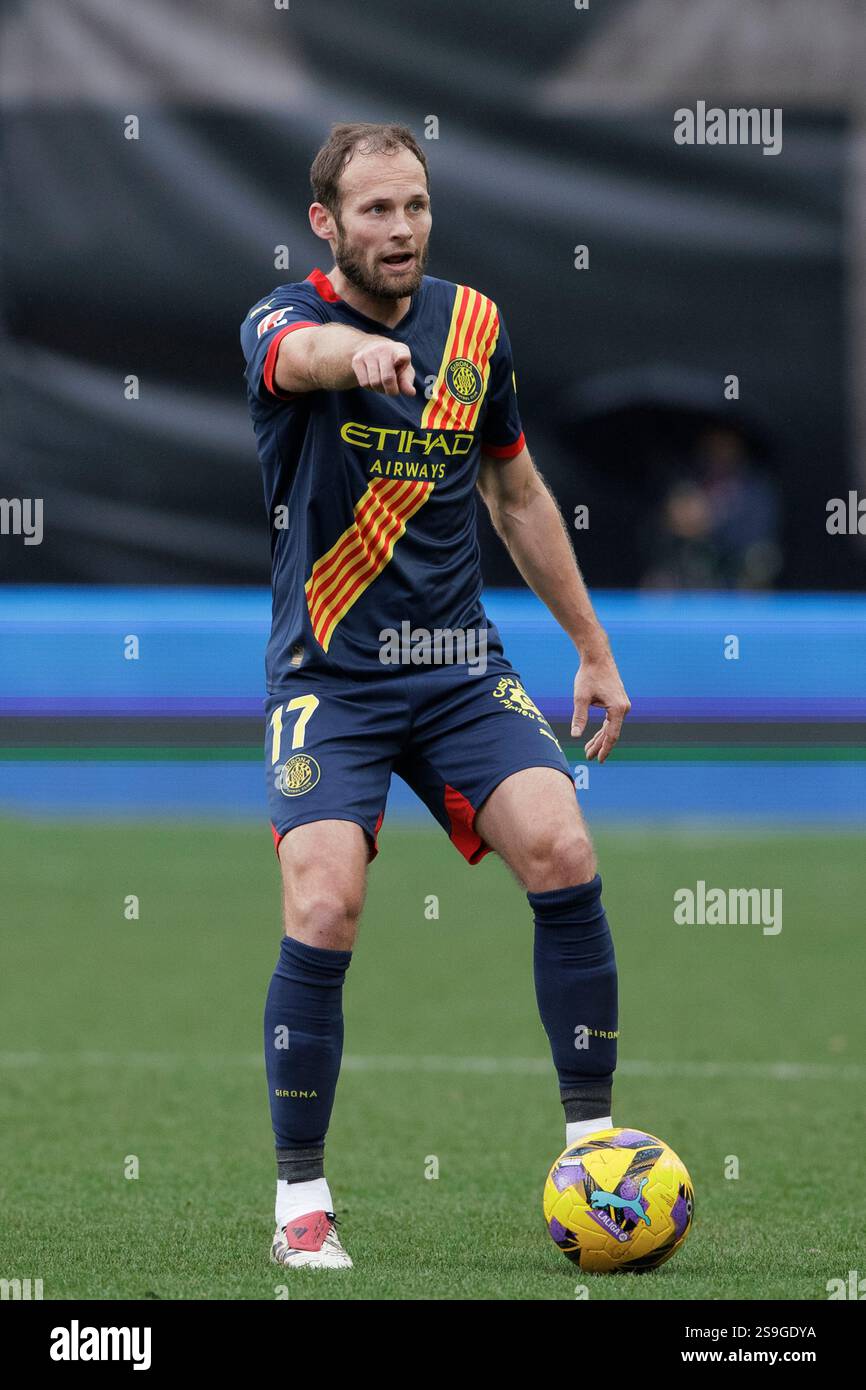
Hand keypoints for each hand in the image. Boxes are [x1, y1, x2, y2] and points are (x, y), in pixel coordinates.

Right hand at [351, 337, 415, 396]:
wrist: (373, 351)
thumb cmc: (394, 365)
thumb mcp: (404, 372)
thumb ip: (407, 382)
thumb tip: (411, 393)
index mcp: (400, 350)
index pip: (402, 354)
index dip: (402, 357)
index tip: (402, 359)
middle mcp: (384, 349)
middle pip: (387, 379)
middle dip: (391, 390)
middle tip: (393, 390)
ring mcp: (369, 353)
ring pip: (374, 383)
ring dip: (379, 389)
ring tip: (382, 383)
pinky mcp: (357, 360)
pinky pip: (364, 383)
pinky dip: (370, 387)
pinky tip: (372, 380)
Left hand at [571, 641, 630, 763]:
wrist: (597, 657)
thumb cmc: (588, 676)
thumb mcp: (581, 698)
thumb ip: (579, 717)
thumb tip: (575, 735)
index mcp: (617, 708)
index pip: (611, 735)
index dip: (604, 749)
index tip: (598, 759)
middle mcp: (624, 708)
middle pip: (611, 733)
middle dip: (600, 746)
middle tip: (588, 756)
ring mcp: (622, 705)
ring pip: (611, 727)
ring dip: (600, 738)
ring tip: (589, 750)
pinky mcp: (618, 702)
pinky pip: (611, 720)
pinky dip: (603, 729)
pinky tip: (595, 736)